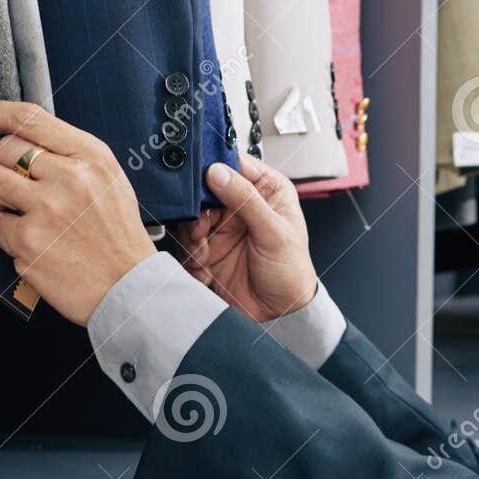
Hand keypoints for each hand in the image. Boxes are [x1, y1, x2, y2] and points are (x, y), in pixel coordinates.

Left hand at [0, 101, 157, 325]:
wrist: (129, 287)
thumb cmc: (118, 236)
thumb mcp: (109, 181)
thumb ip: (72, 158)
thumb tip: (25, 145)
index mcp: (90, 156)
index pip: (29, 118)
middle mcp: (68, 176)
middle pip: (3, 150)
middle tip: (14, 190)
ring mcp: (46, 209)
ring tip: (22, 215)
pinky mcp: (28, 241)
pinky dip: (6, 235)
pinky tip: (33, 243)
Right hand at [170, 154, 318, 321]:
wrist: (279, 314)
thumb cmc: (291, 272)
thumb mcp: (274, 233)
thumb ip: (246, 200)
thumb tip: (218, 172)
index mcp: (266, 190)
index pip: (235, 164)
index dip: (215, 167)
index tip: (201, 181)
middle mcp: (242, 204)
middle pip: (205, 190)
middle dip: (197, 210)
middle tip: (200, 228)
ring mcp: (222, 226)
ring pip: (191, 216)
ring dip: (193, 236)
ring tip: (204, 253)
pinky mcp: (208, 247)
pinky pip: (186, 243)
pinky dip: (191, 256)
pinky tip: (205, 268)